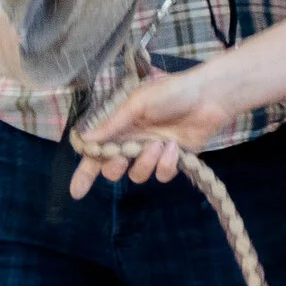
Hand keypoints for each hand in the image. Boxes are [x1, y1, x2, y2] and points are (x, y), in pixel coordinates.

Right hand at [69, 70, 232, 197]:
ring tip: (159, 145)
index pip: (96, 152)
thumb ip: (112, 124)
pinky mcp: (174, 160)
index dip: (85, 173)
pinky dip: (167, 164)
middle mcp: (133, 142)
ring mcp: (153, 152)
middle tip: (122, 157)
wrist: (208, 95)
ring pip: (138, 175)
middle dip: (114, 168)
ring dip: (145, 163)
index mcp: (120, 127)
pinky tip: (175, 148)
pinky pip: (162, 175)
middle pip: (113, 169)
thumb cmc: (171, 92)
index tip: (76, 192)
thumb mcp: (137, 103)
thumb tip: (84, 139)